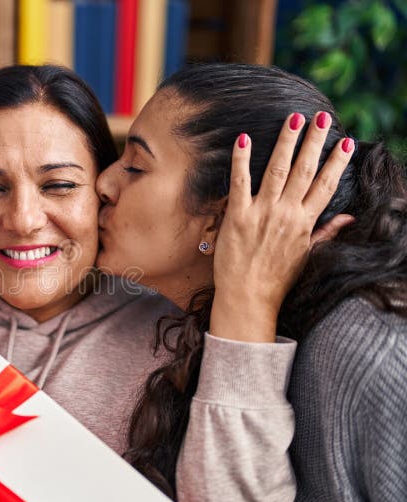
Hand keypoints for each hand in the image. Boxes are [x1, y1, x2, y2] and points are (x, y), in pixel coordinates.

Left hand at [210, 112, 354, 341]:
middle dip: (314, 141)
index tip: (346, 142)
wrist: (248, 299)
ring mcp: (262, 213)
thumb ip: (326, 232)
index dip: (336, 162)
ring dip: (287, 142)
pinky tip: (244, 139)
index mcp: (305, 223)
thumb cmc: (276, 280)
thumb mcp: (307, 256)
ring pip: (277, 170)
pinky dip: (242, 161)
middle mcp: (286, 214)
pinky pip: (240, 183)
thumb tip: (350, 218)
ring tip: (294, 117)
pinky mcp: (237, 216)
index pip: (325, 185)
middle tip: (321, 116)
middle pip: (304, 170)